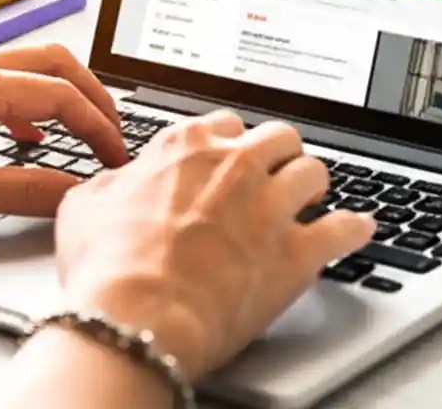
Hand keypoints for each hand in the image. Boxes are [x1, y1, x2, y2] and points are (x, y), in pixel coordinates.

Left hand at [0, 43, 127, 222]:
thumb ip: (24, 190)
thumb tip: (74, 192)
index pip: (60, 96)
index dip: (98, 127)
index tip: (115, 157)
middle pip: (52, 62)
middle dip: (91, 95)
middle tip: (112, 131)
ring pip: (24, 67)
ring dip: (60, 95)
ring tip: (81, 130)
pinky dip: (25, 103)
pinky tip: (24, 135)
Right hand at [53, 111, 374, 379]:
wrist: (138, 318)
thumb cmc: (108, 269)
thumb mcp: (85, 208)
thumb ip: (111, 184)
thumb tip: (117, 183)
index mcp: (185, 146)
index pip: (224, 124)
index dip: (229, 144)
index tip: (229, 159)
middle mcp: (235, 165)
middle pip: (279, 138)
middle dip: (280, 155)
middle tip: (275, 174)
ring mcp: (271, 206)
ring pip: (315, 172)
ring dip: (314, 186)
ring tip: (313, 199)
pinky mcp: (298, 252)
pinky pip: (345, 228)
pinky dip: (354, 229)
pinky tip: (357, 230)